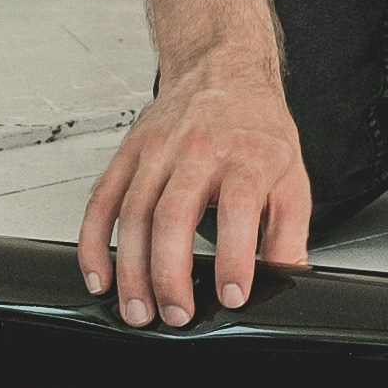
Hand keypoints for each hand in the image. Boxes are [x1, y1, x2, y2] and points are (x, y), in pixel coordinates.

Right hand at [79, 58, 313, 324]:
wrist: (222, 71)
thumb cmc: (258, 130)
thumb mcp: (292, 179)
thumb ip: (290, 235)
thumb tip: (286, 283)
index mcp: (246, 158)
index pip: (238, 209)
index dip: (233, 258)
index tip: (231, 297)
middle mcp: (198, 152)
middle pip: (173, 215)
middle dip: (169, 274)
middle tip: (176, 315)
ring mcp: (157, 151)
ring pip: (133, 214)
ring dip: (130, 269)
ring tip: (138, 311)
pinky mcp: (128, 153)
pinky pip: (102, 200)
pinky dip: (94, 243)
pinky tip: (100, 276)